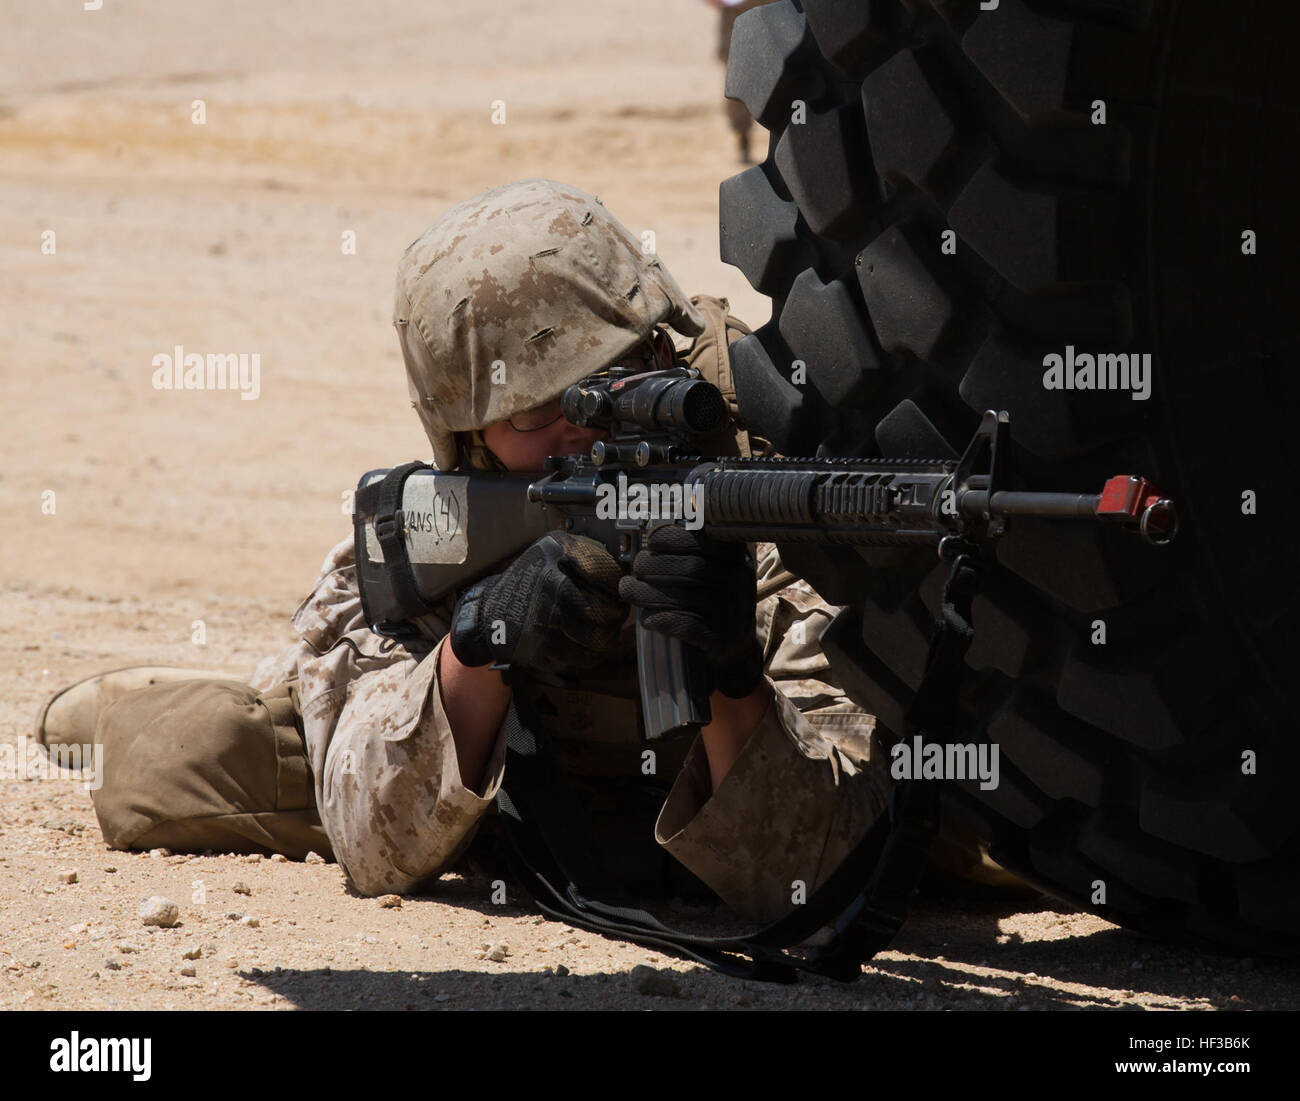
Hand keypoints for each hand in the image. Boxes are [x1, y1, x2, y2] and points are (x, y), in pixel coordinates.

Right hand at [449, 532, 626, 671]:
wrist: (491, 612)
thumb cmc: (532, 580)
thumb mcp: (553, 550)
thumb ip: (587, 554)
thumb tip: (626, 572)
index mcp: (558, 554)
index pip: (609, 573)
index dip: (619, 586)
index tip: (618, 590)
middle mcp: (552, 583)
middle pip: (609, 611)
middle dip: (616, 617)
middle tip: (613, 616)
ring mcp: (546, 617)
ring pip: (600, 638)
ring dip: (605, 638)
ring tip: (601, 631)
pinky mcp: (542, 646)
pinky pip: (584, 658)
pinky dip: (590, 655)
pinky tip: (585, 646)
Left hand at [618, 523, 763, 697]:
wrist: (734, 648)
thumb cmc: (711, 600)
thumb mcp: (712, 569)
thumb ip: (690, 550)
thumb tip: (649, 533)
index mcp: (736, 557)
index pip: (706, 540)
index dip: (674, 537)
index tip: (652, 540)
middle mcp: (739, 581)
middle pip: (692, 568)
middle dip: (655, 565)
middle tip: (636, 567)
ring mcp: (733, 611)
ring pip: (685, 596)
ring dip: (648, 593)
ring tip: (628, 590)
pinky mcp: (722, 639)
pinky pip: (688, 626)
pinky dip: (664, 621)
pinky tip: (649, 619)